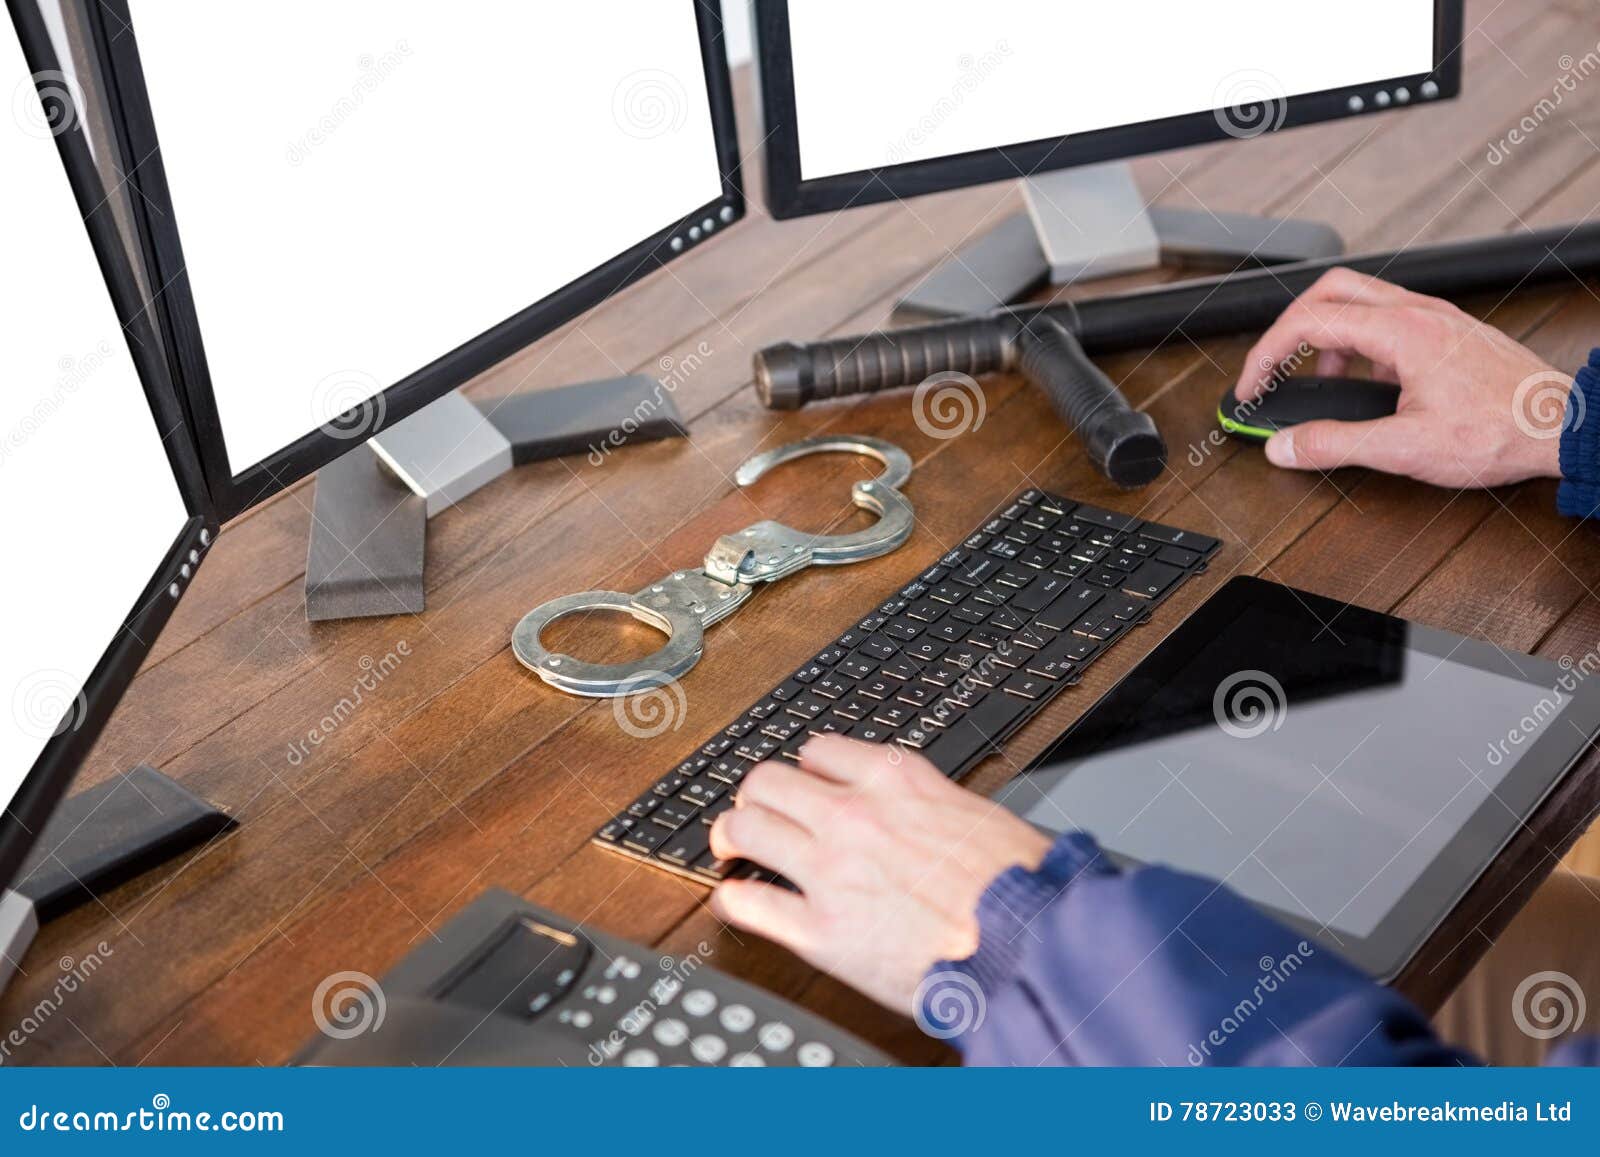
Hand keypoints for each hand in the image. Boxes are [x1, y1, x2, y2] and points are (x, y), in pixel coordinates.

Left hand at [708, 735, 1049, 1014]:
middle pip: (767, 782)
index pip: (819, 752)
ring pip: (745, 829)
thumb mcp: (977, 813)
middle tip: (752, 810)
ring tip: (729, 845)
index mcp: (896, 781)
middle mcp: (853, 816)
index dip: (807, 770)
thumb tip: (922, 814)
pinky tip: (735, 900)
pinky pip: (750, 903)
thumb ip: (931, 804)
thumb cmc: (1019, 886)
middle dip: (755, 795)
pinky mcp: (820, 931)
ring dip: (730, 834)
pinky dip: (734, 899)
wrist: (1026, 943)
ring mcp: (830, 872)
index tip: (804, 783)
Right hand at [1235, 268, 1569, 487]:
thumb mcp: (1405, 448)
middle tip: (1274, 365)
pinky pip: (1386, 318)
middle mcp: (1418, 313)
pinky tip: (1367, 384)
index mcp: (1402, 332)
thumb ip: (1336, 444)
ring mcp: (1434, 318)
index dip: (1268, 356)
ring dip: (1326, 335)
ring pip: (1358, 299)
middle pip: (1328, 290)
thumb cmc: (1501, 431)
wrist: (1561, 427)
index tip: (1252, 388)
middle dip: (1289, 328)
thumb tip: (1285, 445)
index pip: (1309, 323)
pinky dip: (1358, 344)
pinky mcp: (1446, 331)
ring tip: (1320, 380)